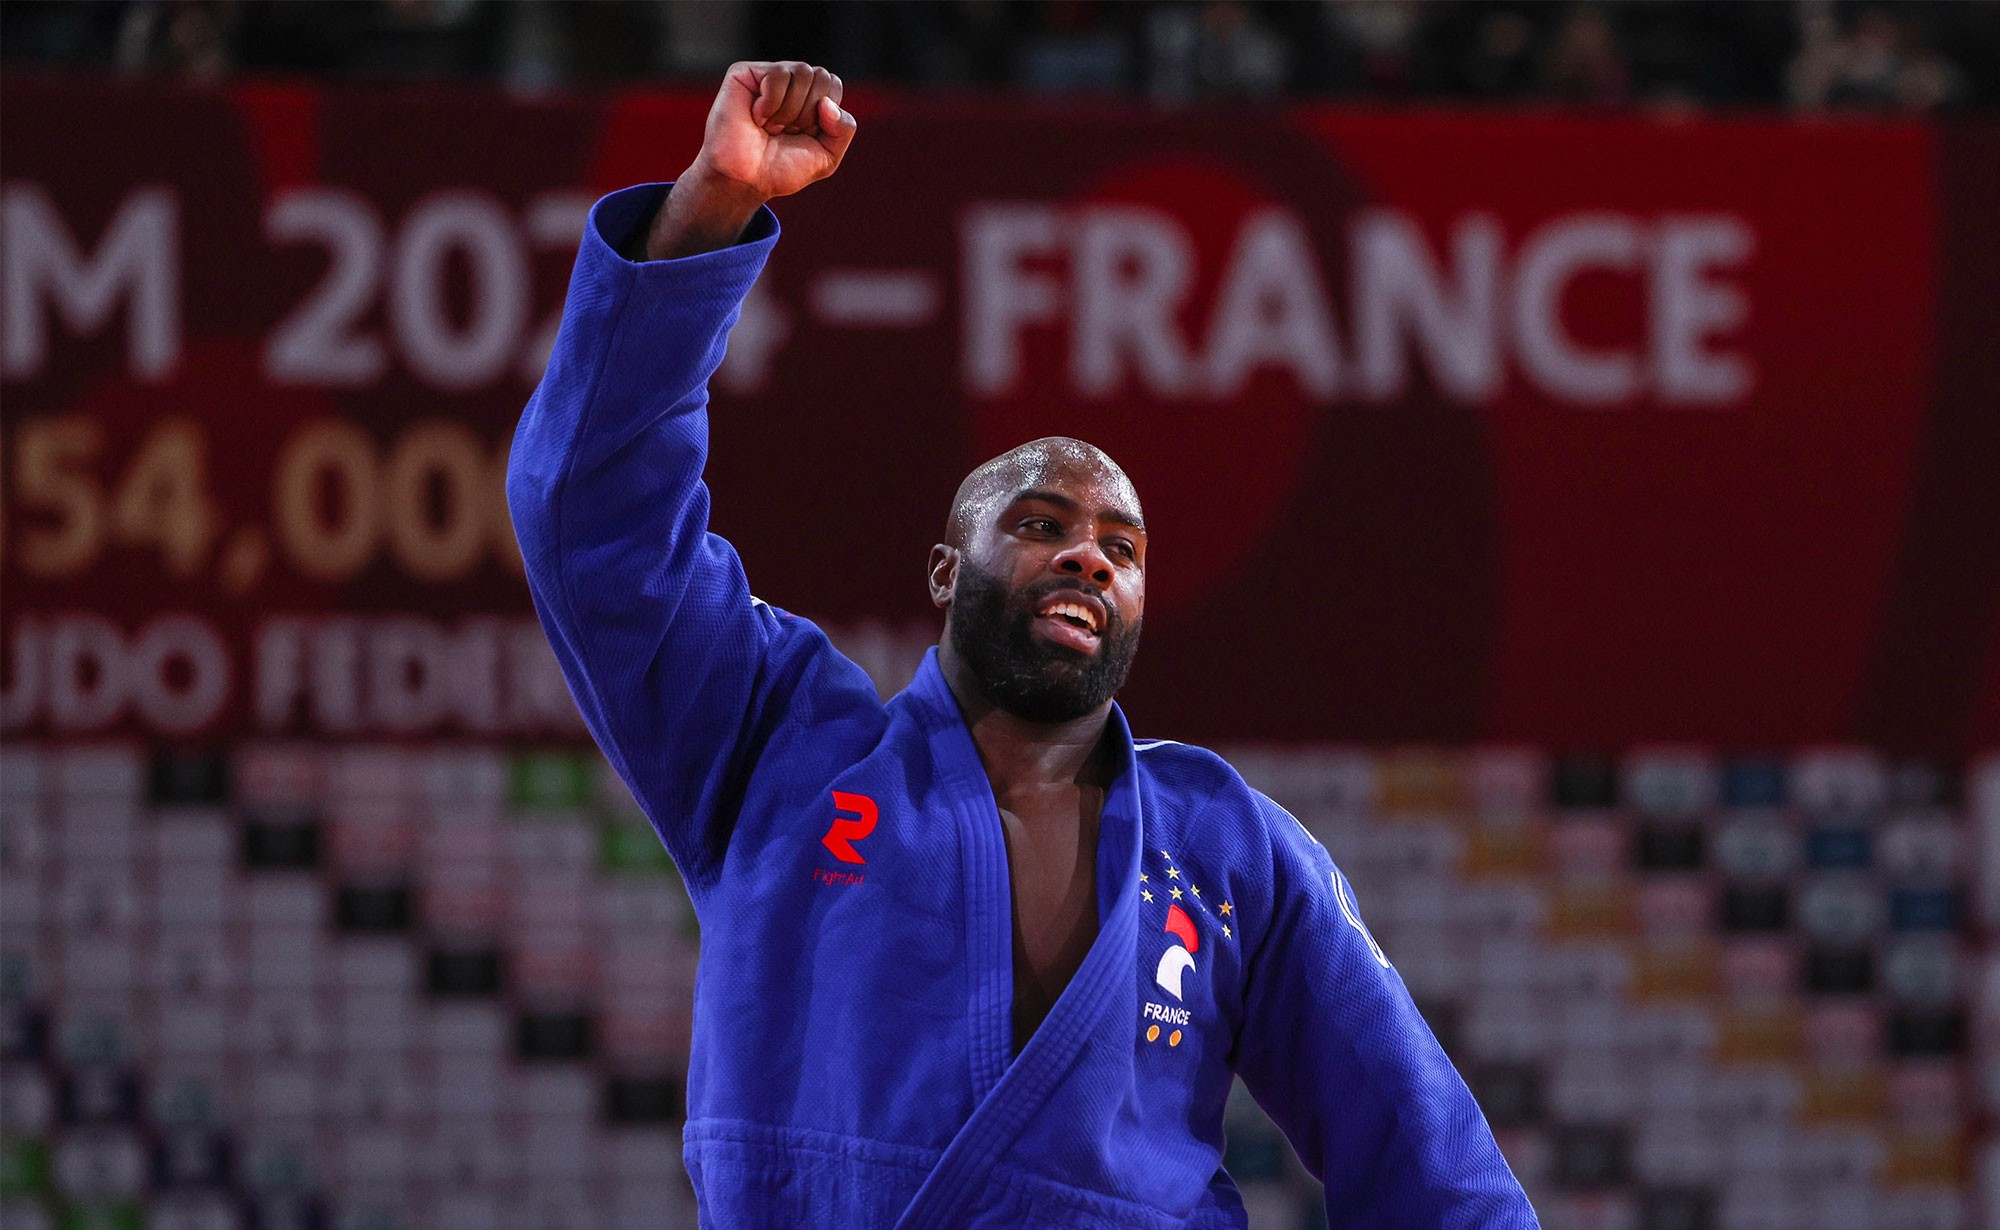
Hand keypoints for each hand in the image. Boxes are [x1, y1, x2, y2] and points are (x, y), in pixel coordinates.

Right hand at [644, 61, 855, 259]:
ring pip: (802, 72)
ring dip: (790, 111)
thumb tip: (827, 103)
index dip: (825, 115)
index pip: (834, 84)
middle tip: (785, 132)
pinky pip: (777, 75)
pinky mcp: (744, 73)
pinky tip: (757, 116)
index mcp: (811, 97)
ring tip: (770, 126)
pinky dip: (771, 103)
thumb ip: (844, 129)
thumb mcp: (827, 156)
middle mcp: (791, 82)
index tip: (804, 135)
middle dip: (808, 113)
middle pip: (822, 76)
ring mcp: (768, 76)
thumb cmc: (781, 169)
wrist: (746, 180)